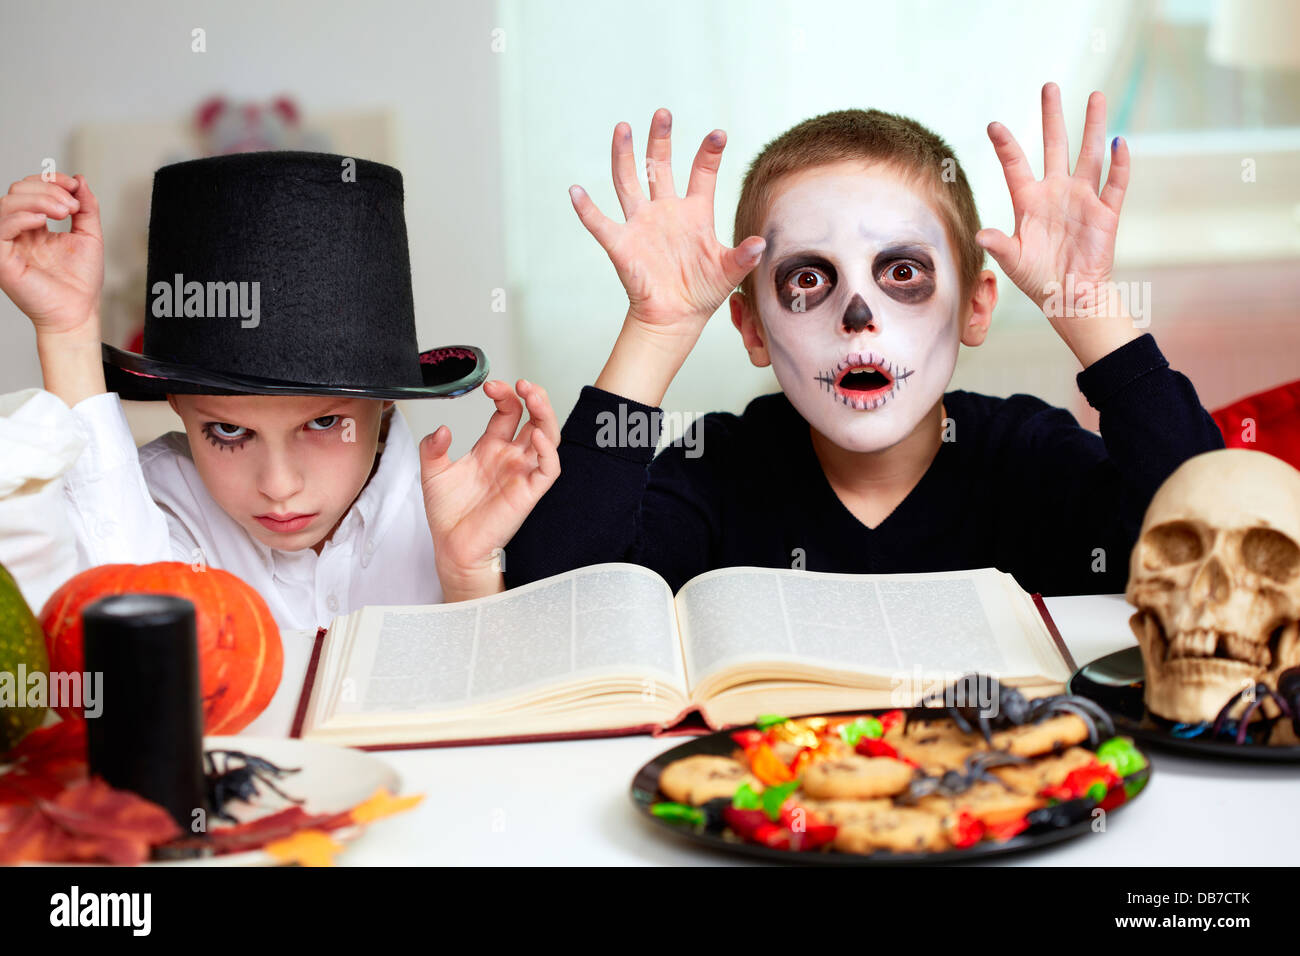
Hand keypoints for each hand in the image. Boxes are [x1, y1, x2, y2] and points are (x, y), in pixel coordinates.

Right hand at [0, 172, 103, 338]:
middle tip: (71, 206)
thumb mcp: (89, 236)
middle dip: (47, 189)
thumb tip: (79, 180)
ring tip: (64, 211)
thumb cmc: (81, 283)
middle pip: (17, 191)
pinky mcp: (1, 258)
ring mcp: (7, 244)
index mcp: (34, 226)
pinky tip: (42, 219)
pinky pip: (1, 227)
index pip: (30, 189)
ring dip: (38, 199)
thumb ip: (86, 207)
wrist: (78, 313)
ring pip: (7, 203)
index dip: (51, 180)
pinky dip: (21, 216)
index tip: (74, 186)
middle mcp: (17, 232)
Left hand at [419, 379, 559, 600]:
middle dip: (533, 397)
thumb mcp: (432, 472)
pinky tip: (537, 436)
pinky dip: (548, 451)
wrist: (452, 548)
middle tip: (522, 383)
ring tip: (535, 396)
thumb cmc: (447, 514)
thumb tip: (442, 428)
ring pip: (548, 438)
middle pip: (535, 419)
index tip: (490, 386)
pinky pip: (549, 469)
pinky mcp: (529, 492)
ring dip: (546, 415)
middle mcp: (511, 457)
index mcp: (491, 448)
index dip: (504, 395)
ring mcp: (522, 473)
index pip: (509, 412)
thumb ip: (433, 447)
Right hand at [571, 108, 765, 339]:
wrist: (675, 318)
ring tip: (623, 128)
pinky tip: (575, 191)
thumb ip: (742, 256)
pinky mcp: (621, 243)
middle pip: (658, 166)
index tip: (719, 134)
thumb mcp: (728, 273)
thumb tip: (760, 245)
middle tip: (663, 114)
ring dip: (624, 156)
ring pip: (628, 182)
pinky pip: (600, 224)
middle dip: (660, 140)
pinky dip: (586, 209)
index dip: (709, 153)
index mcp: (695, 213)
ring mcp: (641, 224)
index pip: (702, 174)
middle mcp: (666, 211)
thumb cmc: (702, 292)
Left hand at [978, 84, 1138, 366]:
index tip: (993, 123)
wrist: (1070, 298)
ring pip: (1089, 154)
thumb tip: (980, 233)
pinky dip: (1120, 163)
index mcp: (1029, 202)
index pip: (1016, 166)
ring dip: (1093, 126)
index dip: (1006, 146)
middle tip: (1049, 86)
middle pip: (1055, 146)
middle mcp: (1056, 193)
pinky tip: (1121, 140)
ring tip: (1096, 95)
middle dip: (1052, 117)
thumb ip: (1000, 244)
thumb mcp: (1014, 261)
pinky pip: (1115, 183)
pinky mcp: (1106, 212)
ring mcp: (1082, 199)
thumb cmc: (1038, 280)